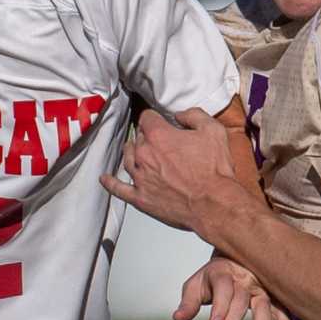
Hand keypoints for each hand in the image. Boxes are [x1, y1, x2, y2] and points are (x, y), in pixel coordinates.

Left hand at [102, 107, 246, 239]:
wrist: (213, 204)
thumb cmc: (214, 170)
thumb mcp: (213, 131)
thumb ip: (194, 115)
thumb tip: (180, 115)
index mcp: (159, 136)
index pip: (147, 118)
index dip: (154, 118)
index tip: (159, 120)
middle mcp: (144, 155)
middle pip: (138, 139)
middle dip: (146, 136)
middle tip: (155, 140)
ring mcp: (140, 177)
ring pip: (128, 160)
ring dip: (131, 152)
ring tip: (133, 150)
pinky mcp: (140, 198)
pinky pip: (119, 189)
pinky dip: (111, 183)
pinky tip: (105, 179)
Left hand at [175, 256, 292, 319]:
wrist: (236, 259)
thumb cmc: (212, 278)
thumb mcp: (197, 285)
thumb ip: (189, 301)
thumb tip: (177, 318)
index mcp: (223, 272)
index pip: (223, 288)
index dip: (219, 305)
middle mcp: (245, 279)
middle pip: (240, 300)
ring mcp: (262, 288)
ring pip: (264, 307)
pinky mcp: (274, 297)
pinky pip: (281, 310)